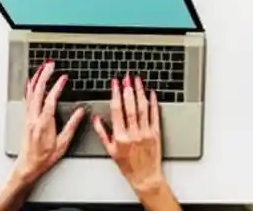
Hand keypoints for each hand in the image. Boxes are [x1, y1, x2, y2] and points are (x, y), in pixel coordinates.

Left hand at [13, 61, 86, 185]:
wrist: (27, 166)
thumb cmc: (44, 158)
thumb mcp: (62, 144)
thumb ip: (72, 126)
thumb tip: (81, 112)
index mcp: (44, 124)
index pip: (50, 100)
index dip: (57, 87)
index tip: (63, 77)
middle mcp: (33, 119)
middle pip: (37, 92)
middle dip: (44, 76)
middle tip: (50, 65)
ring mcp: (28, 118)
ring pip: (30, 94)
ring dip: (36, 79)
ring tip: (41, 69)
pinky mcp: (26, 119)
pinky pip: (27, 100)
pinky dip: (29, 89)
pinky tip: (31, 83)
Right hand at [94, 74, 168, 197]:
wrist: (145, 175)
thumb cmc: (127, 165)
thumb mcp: (110, 150)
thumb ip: (102, 133)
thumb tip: (96, 118)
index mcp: (120, 137)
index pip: (117, 111)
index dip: (116, 95)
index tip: (115, 84)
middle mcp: (133, 133)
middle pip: (130, 107)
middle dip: (128, 90)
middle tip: (126, 77)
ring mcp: (146, 132)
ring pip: (143, 108)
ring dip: (140, 92)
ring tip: (137, 81)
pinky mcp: (156, 132)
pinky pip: (155, 114)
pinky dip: (154, 103)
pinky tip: (151, 93)